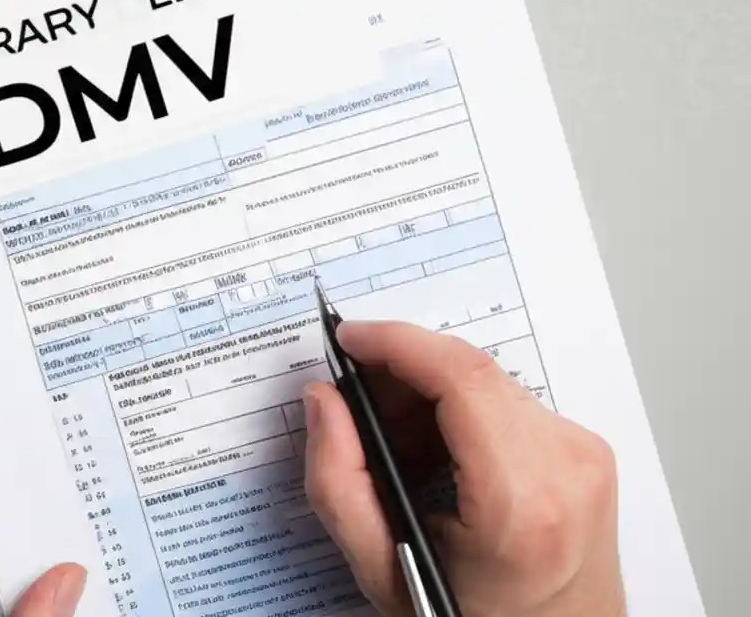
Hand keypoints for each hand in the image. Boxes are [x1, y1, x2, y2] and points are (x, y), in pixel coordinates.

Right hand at [303, 321, 625, 616]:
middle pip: (470, 370)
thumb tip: (325, 402)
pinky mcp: (586, 450)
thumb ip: (337, 483)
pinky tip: (433, 451)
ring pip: (488, 380)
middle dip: (401, 371)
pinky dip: (460, 411)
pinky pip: (509, 401)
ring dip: (429, 393)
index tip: (349, 339)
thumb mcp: (384, 573)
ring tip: (395, 443)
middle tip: (357, 404)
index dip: (396, 343)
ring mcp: (584, 454)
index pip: (459, 377)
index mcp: (521, 500)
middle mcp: (566, 465)